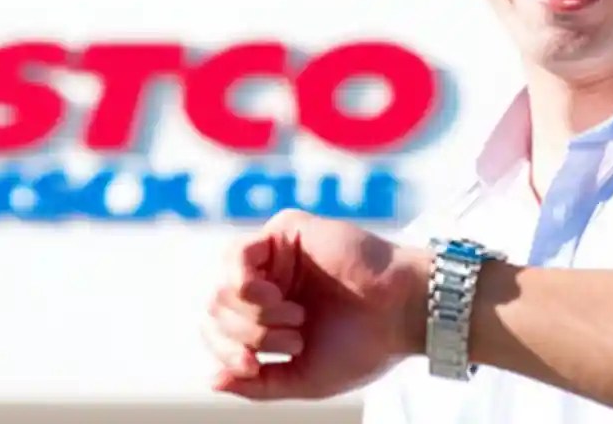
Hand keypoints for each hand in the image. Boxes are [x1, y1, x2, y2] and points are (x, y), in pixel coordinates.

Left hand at [201, 209, 431, 400]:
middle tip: (293, 341)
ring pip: (221, 283)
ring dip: (252, 315)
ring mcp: (274, 254)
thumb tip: (211, 381)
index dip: (223, 352)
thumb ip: (257, 382)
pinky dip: (247, 287)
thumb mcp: (301, 377)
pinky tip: (276, 299)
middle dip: (244, 335)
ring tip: (295, 321)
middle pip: (214, 306)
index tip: (252, 366)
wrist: (401, 314)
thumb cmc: (363, 345)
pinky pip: (236, 256)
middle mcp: (267, 280)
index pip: (216, 328)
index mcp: (267, 314)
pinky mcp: (285, 230)